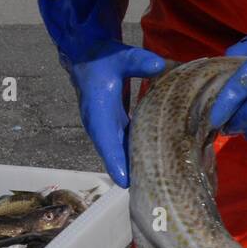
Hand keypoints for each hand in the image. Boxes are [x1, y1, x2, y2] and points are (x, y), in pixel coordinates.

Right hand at [39, 0, 164, 186]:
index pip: (107, 142)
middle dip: (129, 173)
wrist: (86, 56)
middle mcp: (99, 126)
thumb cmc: (102, 57)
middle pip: (114, 155)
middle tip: (149, 191)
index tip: (126, 182)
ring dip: (134, 167)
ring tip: (154, 185)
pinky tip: (153, 164)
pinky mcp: (113, 128)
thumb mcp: (120, 56)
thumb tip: (160, 65)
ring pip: (120, 153)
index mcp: (99, 112)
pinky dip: (136, 155)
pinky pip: (124, 146)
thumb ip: (139, 61)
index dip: (116, 162)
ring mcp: (105, 128)